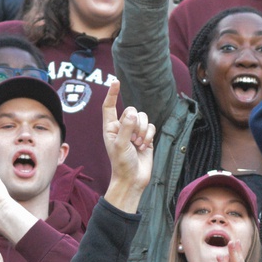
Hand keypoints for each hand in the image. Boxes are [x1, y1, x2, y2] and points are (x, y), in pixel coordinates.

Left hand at [101, 80, 154, 210]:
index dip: (112, 94)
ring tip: (138, 144)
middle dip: (135, 124)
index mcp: (110, 127)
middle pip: (132, 110)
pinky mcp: (146, 138)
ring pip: (143, 118)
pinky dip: (149, 136)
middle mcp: (122, 127)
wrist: (133, 179)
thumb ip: (126, 127)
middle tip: (132, 139)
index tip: (116, 82)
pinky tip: (144, 147)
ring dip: (143, 131)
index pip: (109, 106)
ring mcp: (134, 132)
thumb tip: (134, 112)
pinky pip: (151, 127)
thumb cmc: (121, 164)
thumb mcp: (120, 144)